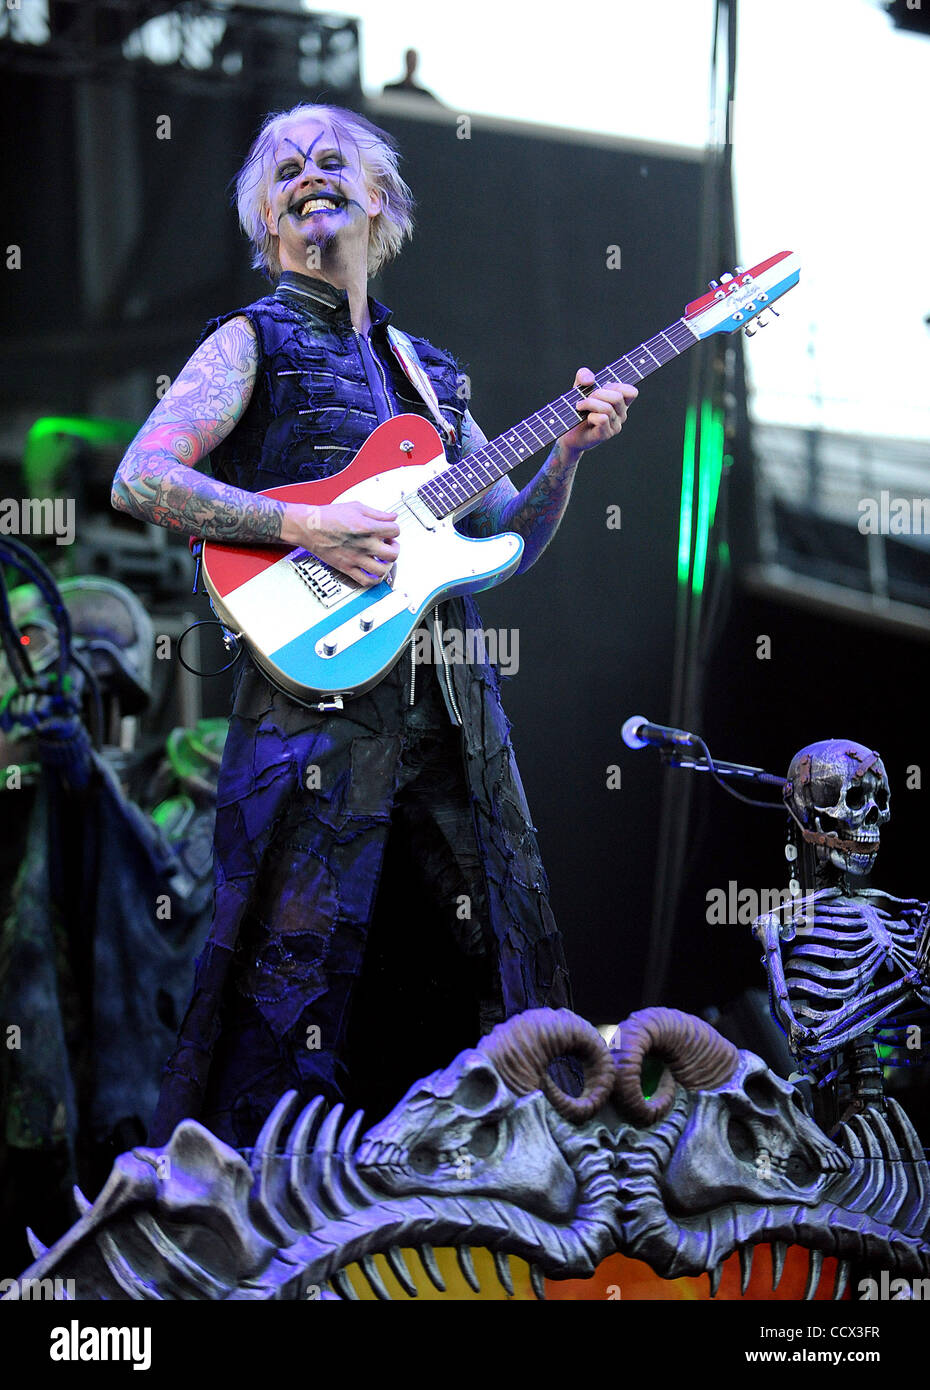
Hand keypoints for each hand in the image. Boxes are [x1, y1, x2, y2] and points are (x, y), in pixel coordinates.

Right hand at [283, 500, 399, 586]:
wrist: (309, 527)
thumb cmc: (329, 516)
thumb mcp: (356, 507)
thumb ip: (377, 513)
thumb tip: (392, 517)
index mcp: (367, 527)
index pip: (395, 531)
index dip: (394, 530)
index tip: (389, 531)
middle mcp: (364, 544)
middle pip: (393, 553)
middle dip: (395, 548)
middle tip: (389, 545)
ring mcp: (356, 558)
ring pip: (382, 570)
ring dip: (387, 565)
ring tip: (383, 559)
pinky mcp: (347, 568)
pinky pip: (366, 581)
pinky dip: (375, 580)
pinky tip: (374, 572)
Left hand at [560, 367, 637, 456]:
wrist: (570, 433)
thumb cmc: (579, 410)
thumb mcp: (580, 388)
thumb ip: (584, 376)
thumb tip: (590, 380)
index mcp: (621, 403)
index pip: (631, 392)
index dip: (617, 386)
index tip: (603, 388)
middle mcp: (621, 414)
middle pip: (618, 397)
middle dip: (598, 393)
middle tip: (586, 398)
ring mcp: (615, 426)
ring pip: (608, 408)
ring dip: (590, 404)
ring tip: (580, 406)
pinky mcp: (606, 434)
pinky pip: (602, 419)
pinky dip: (591, 416)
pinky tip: (585, 418)